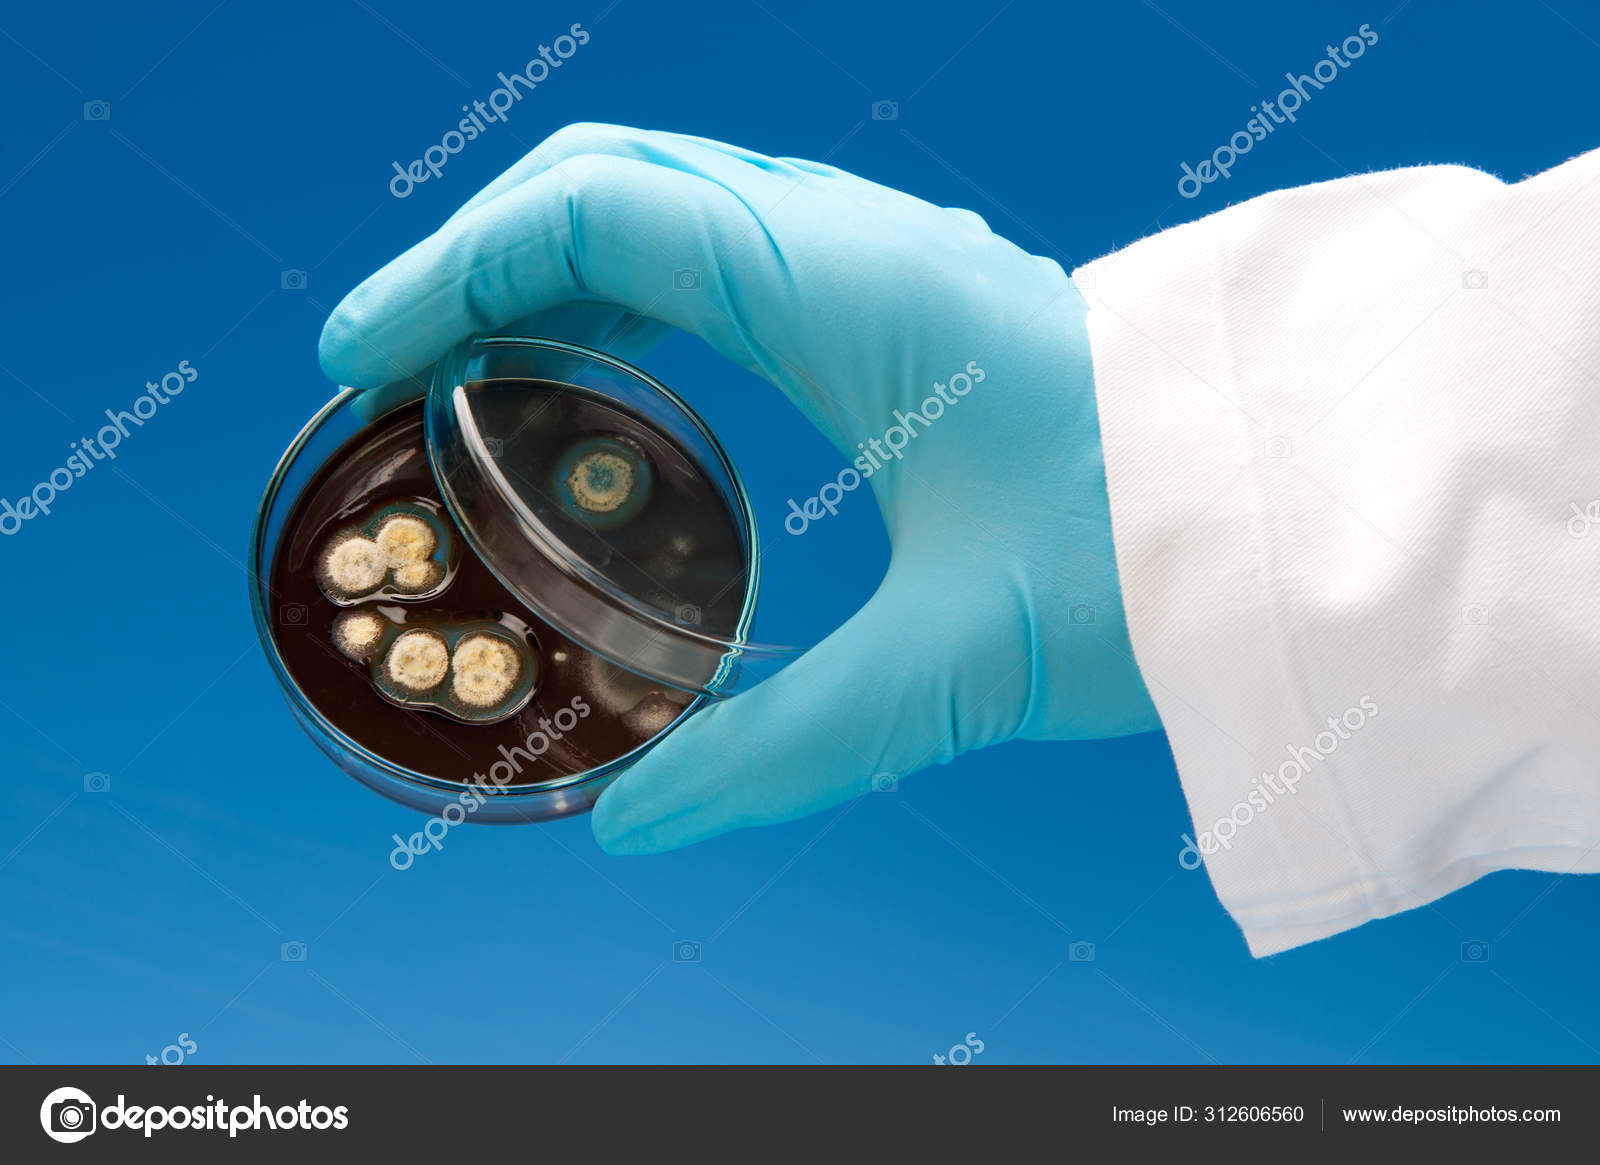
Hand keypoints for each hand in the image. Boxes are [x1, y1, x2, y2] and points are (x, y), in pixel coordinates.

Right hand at [317, 123, 1159, 853]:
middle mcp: (850, 240)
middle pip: (611, 175)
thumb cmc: (1154, 553)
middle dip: (478, 251)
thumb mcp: (952, 664)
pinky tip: (611, 377)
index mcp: (843, 288)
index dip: (450, 265)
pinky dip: (634, 288)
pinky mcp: (904, 296)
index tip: (361, 351)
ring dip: (552, 264)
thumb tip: (632, 829)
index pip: (594, 209)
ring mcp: (879, 255)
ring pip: (670, 200)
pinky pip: (730, 250)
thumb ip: (780, 749)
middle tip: (394, 363)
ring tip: (471, 370)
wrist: (1297, 504)